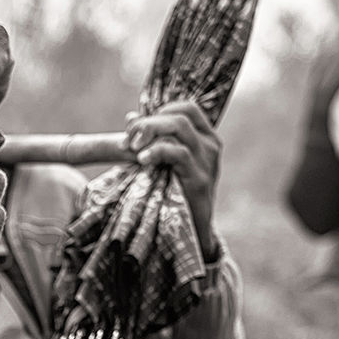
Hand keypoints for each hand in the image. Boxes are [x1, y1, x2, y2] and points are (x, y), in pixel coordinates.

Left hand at [126, 98, 222, 257]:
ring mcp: (207, 160)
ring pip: (178, 127)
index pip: (185, 107)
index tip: (136, 128)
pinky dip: (157, 151)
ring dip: (149, 132)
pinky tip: (142, 160)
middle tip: (128, 140)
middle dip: (148, 122)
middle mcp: (210, 144)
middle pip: (179, 115)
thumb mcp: (164, 164)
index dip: (159, 111)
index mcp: (204, 137)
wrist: (192, 231)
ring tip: (131, 149)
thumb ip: (152, 141)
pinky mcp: (200, 178)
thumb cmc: (175, 196)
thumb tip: (130, 118)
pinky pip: (178, 153)